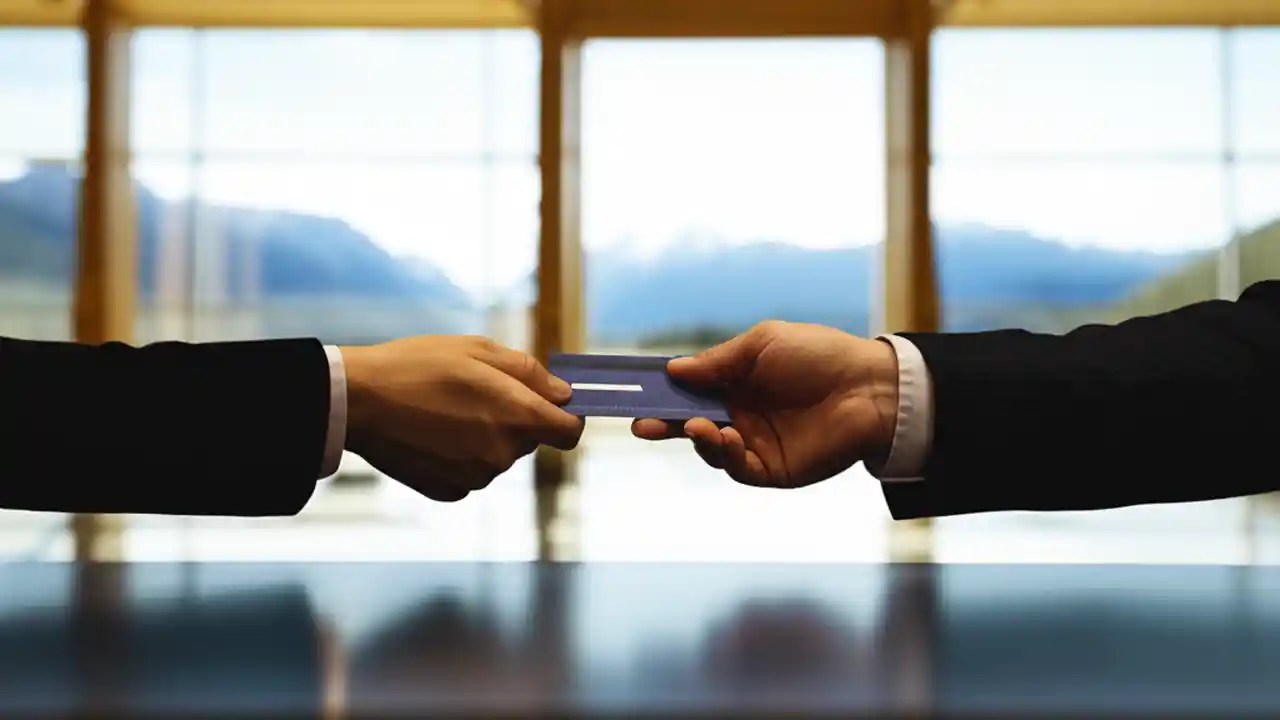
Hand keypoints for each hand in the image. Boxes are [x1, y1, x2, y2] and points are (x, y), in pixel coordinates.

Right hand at [339, 336, 583, 501]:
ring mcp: (476, 477)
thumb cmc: (419, 365)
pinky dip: (460, 456)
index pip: (570, 432)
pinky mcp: (450, 491)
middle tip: (476, 392)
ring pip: (498, 456)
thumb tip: (563, 395)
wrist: (359, 401)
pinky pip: (471, 472)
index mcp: (518, 417)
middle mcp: (503, 454)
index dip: (566, 417)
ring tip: (445, 410)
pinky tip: (431, 433)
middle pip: (529, 440)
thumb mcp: (479, 349)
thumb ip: (530, 374)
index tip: (553, 405)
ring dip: (485, 436)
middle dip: (515, 418)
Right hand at [632, 321, 896, 487]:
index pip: (690, 389)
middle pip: (690, 421)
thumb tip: (672, 370)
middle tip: (640, 423)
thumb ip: (717, 361)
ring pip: (709, 448)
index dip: (662, 391)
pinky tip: (723, 436)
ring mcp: (756, 443)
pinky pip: (736, 468)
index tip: (634, 391)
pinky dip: (721, 455)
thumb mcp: (762, 344)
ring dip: (696, 438)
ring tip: (697, 425)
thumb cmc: (820, 354)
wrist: (869, 388)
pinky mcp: (773, 470)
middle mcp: (741, 414)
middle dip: (664, 423)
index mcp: (737, 382)